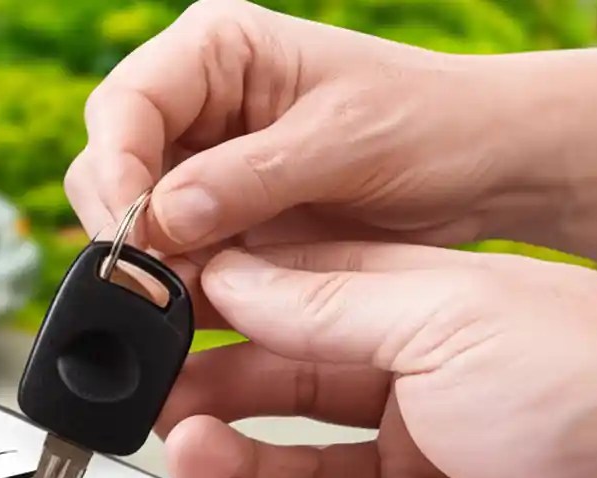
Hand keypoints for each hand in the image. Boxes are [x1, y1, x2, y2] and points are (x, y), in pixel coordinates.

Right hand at [65, 0, 596, 265]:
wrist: (487, 168)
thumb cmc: (432, 124)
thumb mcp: (344, 141)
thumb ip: (248, 177)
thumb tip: (162, 217)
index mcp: (218, 50)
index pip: (125, 103)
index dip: (116, 168)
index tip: (133, 232)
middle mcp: (198, 102)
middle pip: (109, 160)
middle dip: (122, 221)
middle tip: (148, 278)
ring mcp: (204, 164)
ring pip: (130, 214)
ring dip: (147, 261)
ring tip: (176, 299)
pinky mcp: (220, 218)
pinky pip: (172, 254)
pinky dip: (176, 284)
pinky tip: (193, 309)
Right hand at [158, 242, 596, 477]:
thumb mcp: (444, 312)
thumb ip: (327, 302)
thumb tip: (235, 276)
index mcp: (431, 321)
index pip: (307, 305)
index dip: (236, 305)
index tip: (171, 307)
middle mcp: (418, 401)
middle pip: (287, 392)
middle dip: (217, 387)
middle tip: (157, 388)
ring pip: (289, 473)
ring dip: (226, 458)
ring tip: (184, 446)